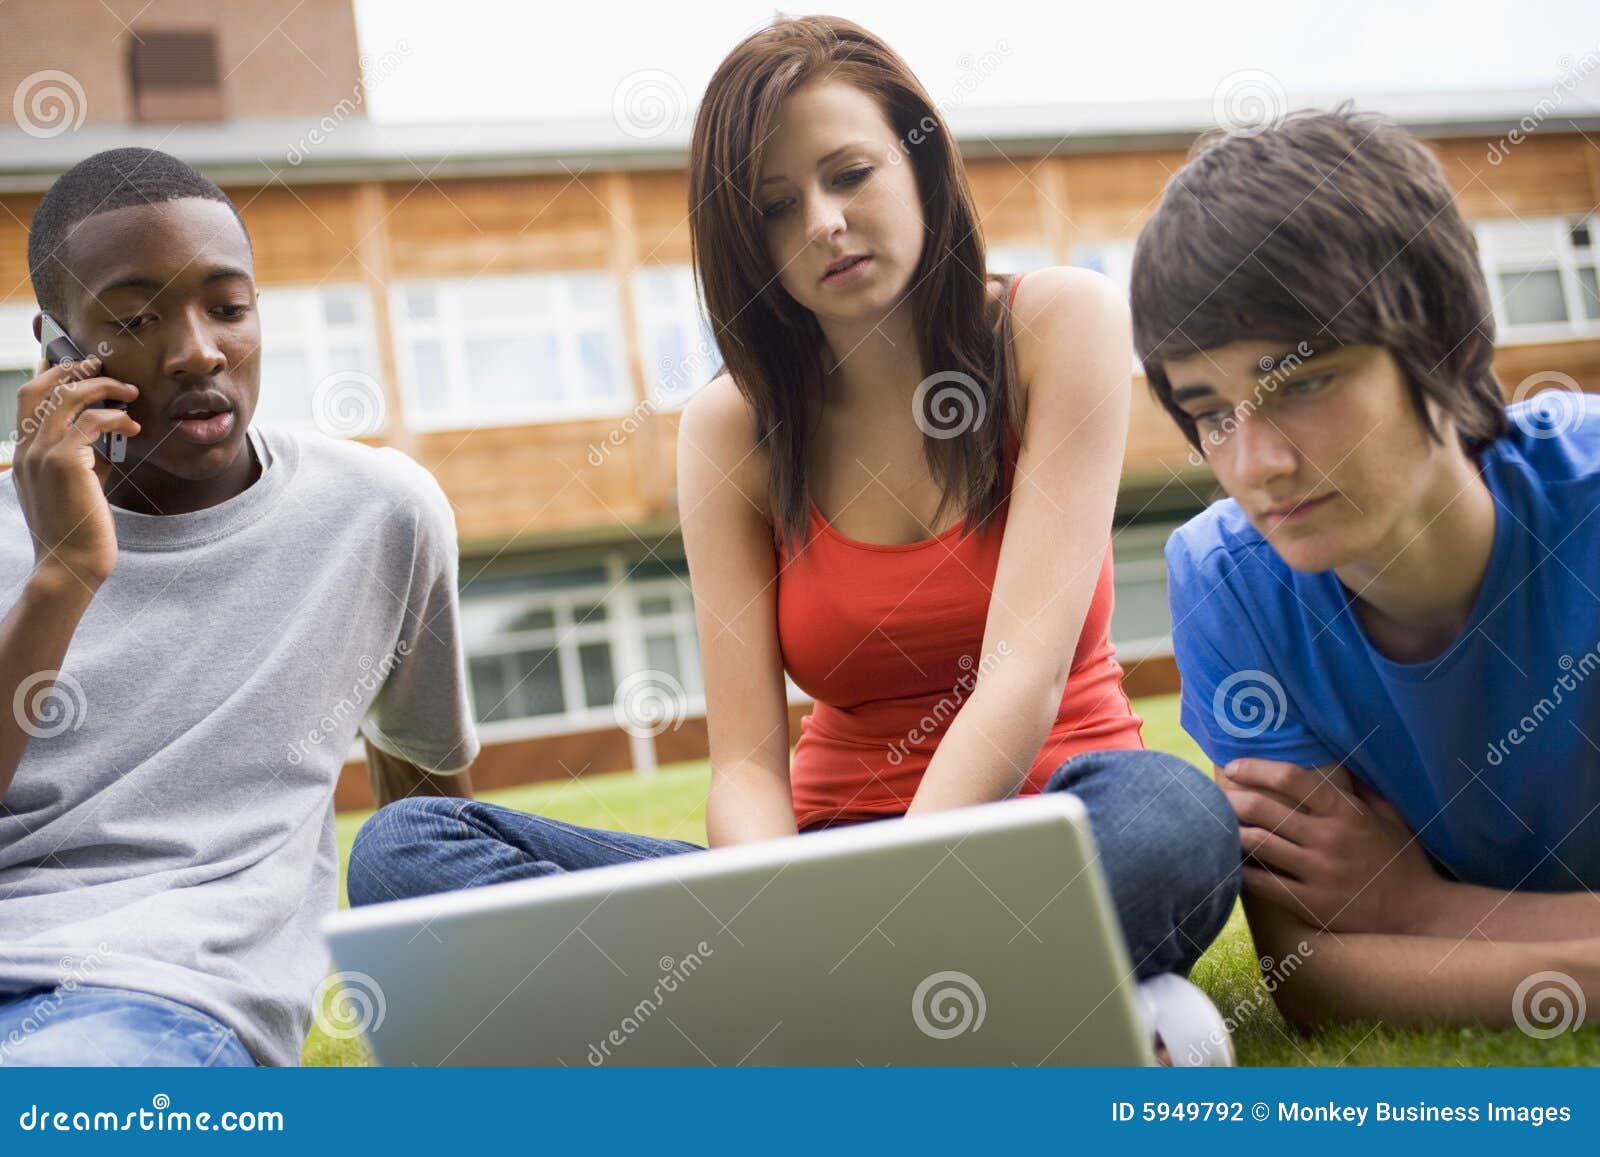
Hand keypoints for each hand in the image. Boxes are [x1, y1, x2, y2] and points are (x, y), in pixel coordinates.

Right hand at [11, 356, 139, 586]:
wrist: (71, 564)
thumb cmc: (79, 528)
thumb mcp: (78, 484)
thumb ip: (86, 454)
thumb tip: (110, 428)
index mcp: (22, 454)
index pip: (27, 399)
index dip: (48, 372)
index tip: (73, 360)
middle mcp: (25, 450)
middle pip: (39, 387)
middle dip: (72, 368)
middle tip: (103, 366)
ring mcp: (40, 454)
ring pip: (67, 396)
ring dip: (103, 386)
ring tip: (129, 392)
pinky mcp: (64, 463)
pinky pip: (92, 421)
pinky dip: (117, 416)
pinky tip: (133, 427)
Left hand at [1219, 758, 1439, 933]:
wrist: (1420, 915)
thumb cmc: (1404, 862)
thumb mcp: (1390, 818)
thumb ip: (1361, 790)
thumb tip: (1336, 762)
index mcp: (1347, 813)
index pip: (1291, 779)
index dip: (1256, 768)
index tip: (1234, 767)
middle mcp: (1330, 839)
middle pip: (1264, 810)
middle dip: (1230, 799)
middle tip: (1213, 796)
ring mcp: (1319, 873)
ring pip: (1257, 844)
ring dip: (1230, 831)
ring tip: (1214, 824)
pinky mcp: (1312, 904)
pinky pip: (1262, 883)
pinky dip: (1239, 870)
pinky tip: (1226, 862)